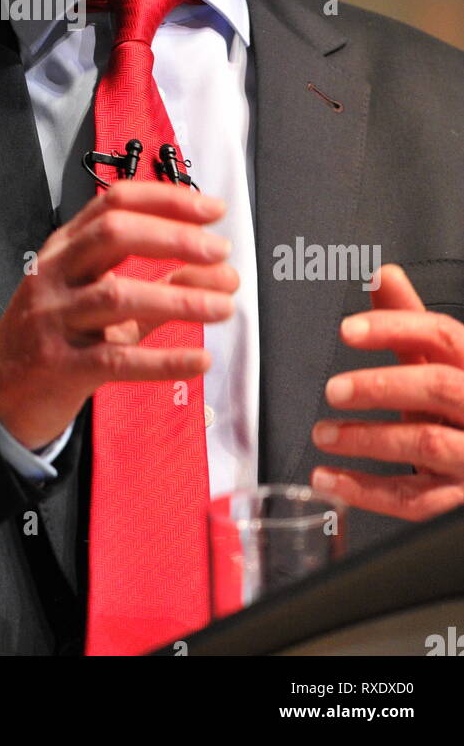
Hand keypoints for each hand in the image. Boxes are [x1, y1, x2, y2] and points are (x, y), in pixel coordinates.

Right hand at [0, 180, 237, 449]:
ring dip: (179, 300)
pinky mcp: (60, 366)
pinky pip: (116, 359)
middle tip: (220, 251)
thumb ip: (158, 286)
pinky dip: (164, 360)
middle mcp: (55, 274)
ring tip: (224, 306)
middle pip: (113, 234)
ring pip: (117, 296)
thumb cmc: (59, 337)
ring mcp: (53, 318)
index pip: (114, 203)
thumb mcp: (102, 301)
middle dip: (173, 238)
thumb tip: (217, 272)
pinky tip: (200, 360)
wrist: (2, 394)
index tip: (213, 210)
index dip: (166, 200)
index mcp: (65, 248)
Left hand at [311, 263, 463, 518]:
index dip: (394, 327)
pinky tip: (331, 480)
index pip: (443, 336)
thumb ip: (412, 323)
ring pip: (425, 443)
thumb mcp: (442, 364)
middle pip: (438, 388)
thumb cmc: (459, 409)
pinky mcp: (460, 499)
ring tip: (323, 434)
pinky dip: (367, 490)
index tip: (348, 330)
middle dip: (381, 385)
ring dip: (366, 439)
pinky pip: (415, 499)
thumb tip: (384, 275)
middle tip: (334, 389)